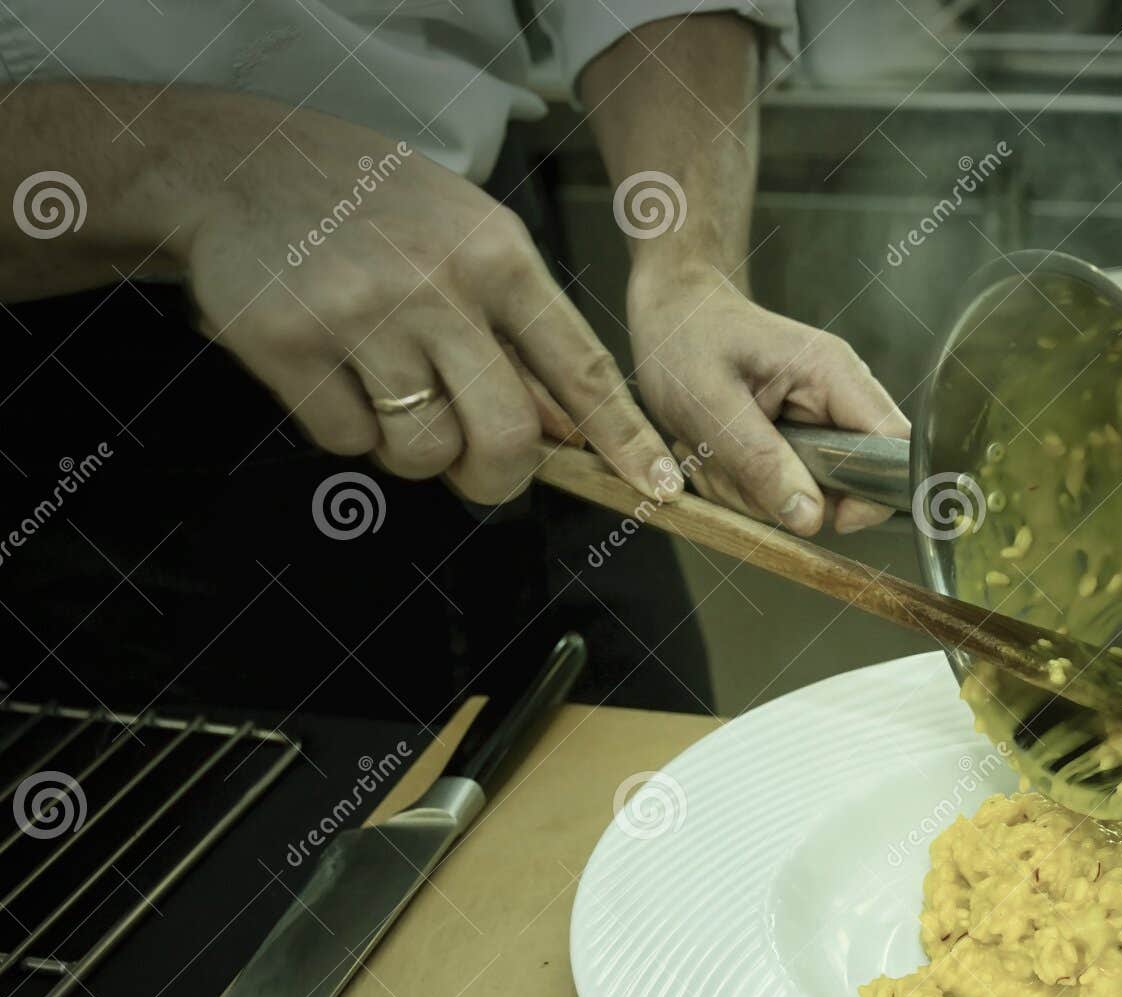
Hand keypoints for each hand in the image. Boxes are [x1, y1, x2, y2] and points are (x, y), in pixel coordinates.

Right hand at [182, 106, 680, 504]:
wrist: (241, 163)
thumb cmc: (374, 211)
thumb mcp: (468, 241)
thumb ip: (519, 334)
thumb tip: (569, 431)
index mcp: (498, 256)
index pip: (581, 367)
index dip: (623, 439)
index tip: (657, 487)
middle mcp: (438, 284)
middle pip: (506, 437)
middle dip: (497, 478)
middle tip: (476, 469)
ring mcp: (363, 314)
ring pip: (424, 451)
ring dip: (413, 449)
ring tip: (386, 387)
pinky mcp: (291, 343)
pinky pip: (348, 441)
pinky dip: (346, 427)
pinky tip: (331, 370)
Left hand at [627, 265, 909, 535]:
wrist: (671, 311)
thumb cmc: (686, 337)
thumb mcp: (710, 405)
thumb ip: (760, 462)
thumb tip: (811, 518)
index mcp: (833, 374)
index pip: (894, 447)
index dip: (872, 492)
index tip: (821, 515)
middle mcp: (837, 396)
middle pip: (851, 481)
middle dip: (790, 496)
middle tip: (733, 470)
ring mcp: (818, 418)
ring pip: (811, 493)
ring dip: (757, 493)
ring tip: (716, 455)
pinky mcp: (796, 437)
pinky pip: (786, 487)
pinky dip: (748, 486)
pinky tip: (719, 457)